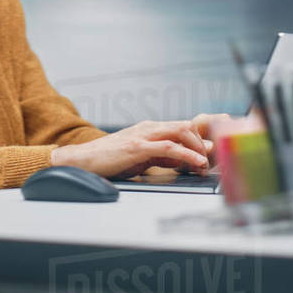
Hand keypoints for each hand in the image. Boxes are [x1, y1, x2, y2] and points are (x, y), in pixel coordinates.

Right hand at [50, 120, 211, 178]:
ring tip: (206, 165)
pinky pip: (169, 147)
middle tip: (210, 162)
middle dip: (202, 143)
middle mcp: (149, 127)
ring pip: (181, 132)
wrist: (83, 160)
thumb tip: (182, 162)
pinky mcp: (137, 147)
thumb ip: (160, 157)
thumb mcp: (140, 157)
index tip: (208, 156)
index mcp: (150, 128)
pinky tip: (197, 162)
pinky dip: (187, 154)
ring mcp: (143, 135)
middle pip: (186, 126)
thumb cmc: (110, 160)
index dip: (198, 140)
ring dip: (198, 148)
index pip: (182, 128)